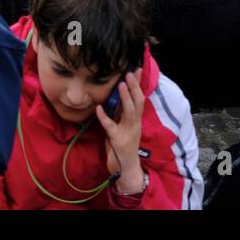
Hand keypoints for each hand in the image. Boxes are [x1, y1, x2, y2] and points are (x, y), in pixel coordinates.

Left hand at [96, 70, 144, 188]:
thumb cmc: (122, 146)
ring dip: (126, 98)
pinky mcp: (118, 141)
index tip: (138, 69)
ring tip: (121, 85)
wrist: (127, 170)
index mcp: (136, 120)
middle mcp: (135, 124)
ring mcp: (128, 132)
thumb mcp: (123, 127)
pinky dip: (105, 117)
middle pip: (138, 102)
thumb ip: (120, 114)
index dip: (139, 84)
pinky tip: (99, 109)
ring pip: (130, 112)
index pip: (140, 98)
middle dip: (135, 87)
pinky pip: (111, 127)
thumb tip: (114, 96)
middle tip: (130, 72)